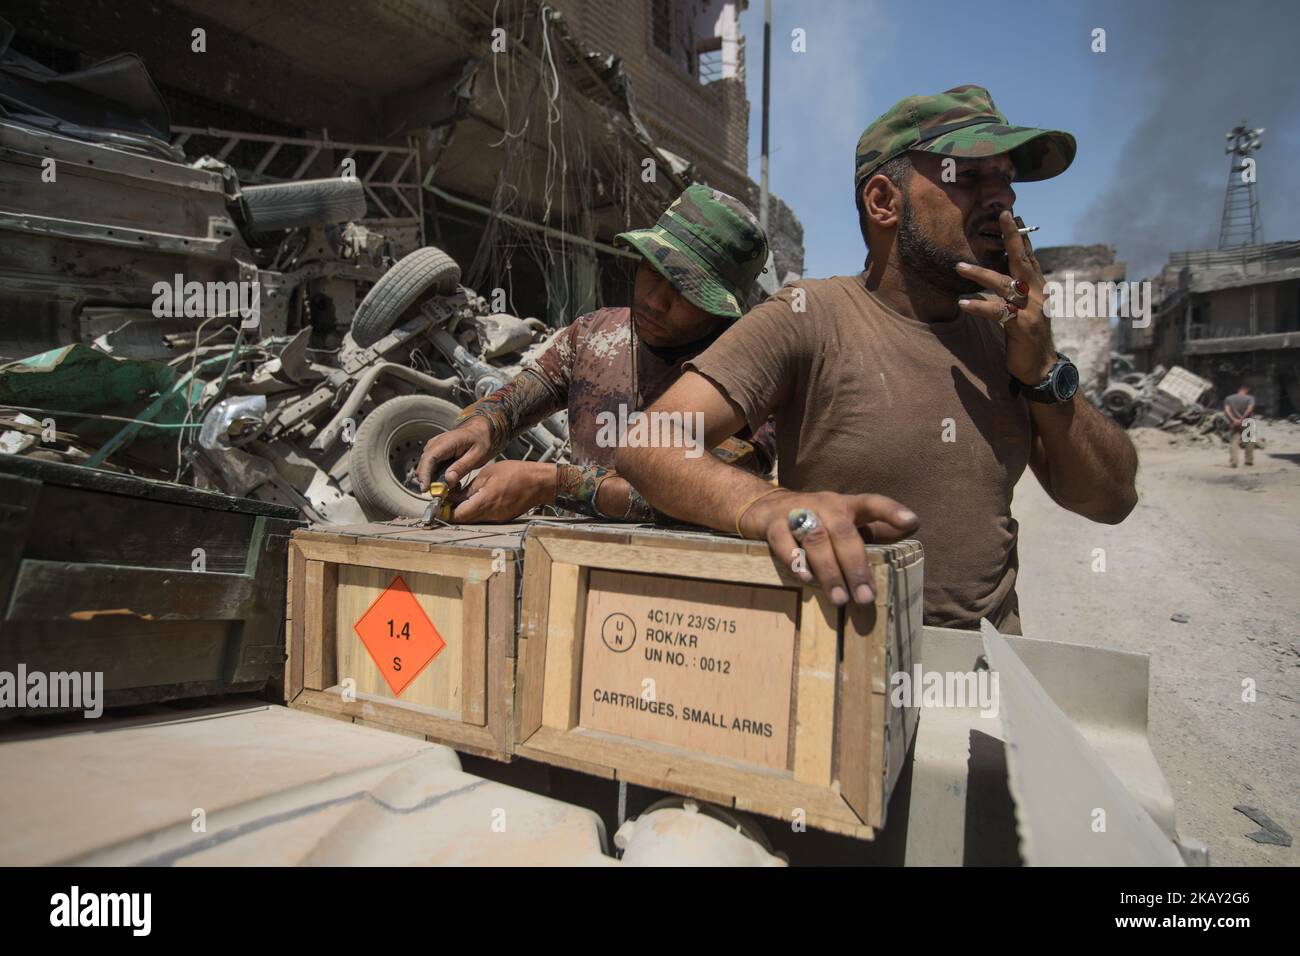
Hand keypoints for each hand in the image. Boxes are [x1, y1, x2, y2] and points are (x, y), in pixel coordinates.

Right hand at [416, 416, 492, 489]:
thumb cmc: (479, 441)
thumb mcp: (477, 455)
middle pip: (424, 464)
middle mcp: (436, 443)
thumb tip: (449, 479)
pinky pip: (430, 466)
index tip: (425, 488)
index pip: (430, 458)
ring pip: (426, 467)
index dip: (425, 474)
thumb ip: (463, 466)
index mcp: (447, 442)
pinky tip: (444, 483)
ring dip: (431, 479)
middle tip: (437, 495)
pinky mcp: (434, 453)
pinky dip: (434, 476)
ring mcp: (433, 447)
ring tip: (443, 490)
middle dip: (427, 481)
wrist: (478, 430)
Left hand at [450, 460, 555, 521]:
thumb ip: (469, 487)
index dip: (445, 511)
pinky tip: (476, 499)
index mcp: (485, 502)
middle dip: (452, 511)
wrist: (540, 483)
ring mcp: (497, 518)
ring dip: (464, 510)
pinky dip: (476, 510)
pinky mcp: (502, 518)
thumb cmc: (517, 473)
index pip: (457, 515)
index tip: (439, 504)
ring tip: (460, 497)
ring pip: (473, 519)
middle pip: (463, 520)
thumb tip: (453, 494)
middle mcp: (490, 515)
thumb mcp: (488, 474)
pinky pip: (484, 517)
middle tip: (447, 499)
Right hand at [740, 490, 917, 605]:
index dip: (892, 511)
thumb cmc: (815, 520)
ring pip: (816, 538)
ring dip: (829, 571)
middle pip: (844, 532)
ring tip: (839, 599)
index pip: (872, 503)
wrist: (764, 507)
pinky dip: (795, 561)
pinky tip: (806, 579)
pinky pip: (784, 542)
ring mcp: (798, 512)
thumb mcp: (843, 521)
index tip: (912, 522)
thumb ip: (874, 530)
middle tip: (865, 597)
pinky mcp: (773, 524)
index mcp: (846, 505)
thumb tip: (910, 533)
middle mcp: (825, 505)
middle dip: (856, 566)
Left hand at [955, 210, 1056, 384]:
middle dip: (1012, 236)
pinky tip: (962, 303)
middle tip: (1002, 215)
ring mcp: (1031, 309)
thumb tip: (1004, 276)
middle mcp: (1037, 294)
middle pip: (1022, 260)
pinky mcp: (1021, 326)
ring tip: (958, 267)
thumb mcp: (1026, 310)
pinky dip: (979, 307)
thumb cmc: (1029, 337)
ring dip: (979, 274)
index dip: (1021, 236)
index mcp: (1038, 288)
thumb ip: (1018, 292)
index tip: (1013, 215)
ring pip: (1004, 284)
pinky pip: (997, 312)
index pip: (1029, 257)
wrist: (1043, 366)